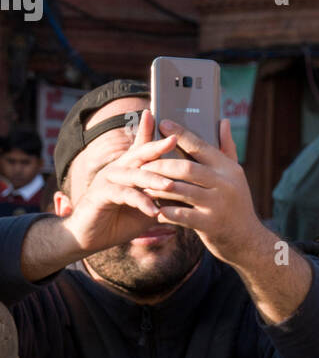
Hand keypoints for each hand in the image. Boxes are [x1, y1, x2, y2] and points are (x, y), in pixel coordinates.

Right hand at [64, 110, 178, 254]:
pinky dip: (140, 202)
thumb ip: (162, 197)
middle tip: (173, 140)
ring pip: (134, 175)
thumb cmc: (120, 222)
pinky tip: (154, 212)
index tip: (162, 118)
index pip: (141, 147)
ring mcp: (108, 179)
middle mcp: (118, 169)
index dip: (149, 131)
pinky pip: (124, 194)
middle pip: (139, 154)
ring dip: (153, 180)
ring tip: (171, 186)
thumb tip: (188, 193)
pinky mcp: (100, 194)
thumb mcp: (146, 208)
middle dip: (156, 147)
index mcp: (129, 168)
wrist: (90, 238)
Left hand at [140, 118, 266, 267]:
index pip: (202, 146)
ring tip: (142, 184)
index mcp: (229, 169)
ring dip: (158, 187)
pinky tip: (155, 210)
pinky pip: (181, 215)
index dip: (181, 134)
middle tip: (143, 163)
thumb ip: (227, 148)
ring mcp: (217, 205)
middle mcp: (225, 184)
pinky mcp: (210, 224)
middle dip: (161, 164)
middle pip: (187, 168)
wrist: (248, 240)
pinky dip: (166, 212)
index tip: (162, 123)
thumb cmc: (236, 204)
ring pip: (180, 190)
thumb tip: (222, 120)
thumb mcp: (236, 175)